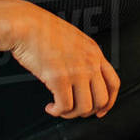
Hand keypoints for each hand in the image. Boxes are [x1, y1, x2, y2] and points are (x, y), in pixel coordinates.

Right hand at [10, 4, 119, 118]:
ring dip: (71, 114)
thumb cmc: (44, 31)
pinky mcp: (59, 78)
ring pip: (84, 107)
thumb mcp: (74, 39)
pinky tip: (50, 107)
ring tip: (59, 109)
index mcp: (94, 52)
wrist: (26, 25)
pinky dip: (57, 111)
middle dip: (88, 111)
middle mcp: (89, 62)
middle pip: (101, 100)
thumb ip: (83, 57)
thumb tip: (83, 80)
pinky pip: (65, 106)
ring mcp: (76, 71)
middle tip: (75, 111)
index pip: (113, 83)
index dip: (109, 103)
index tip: (101, 111)